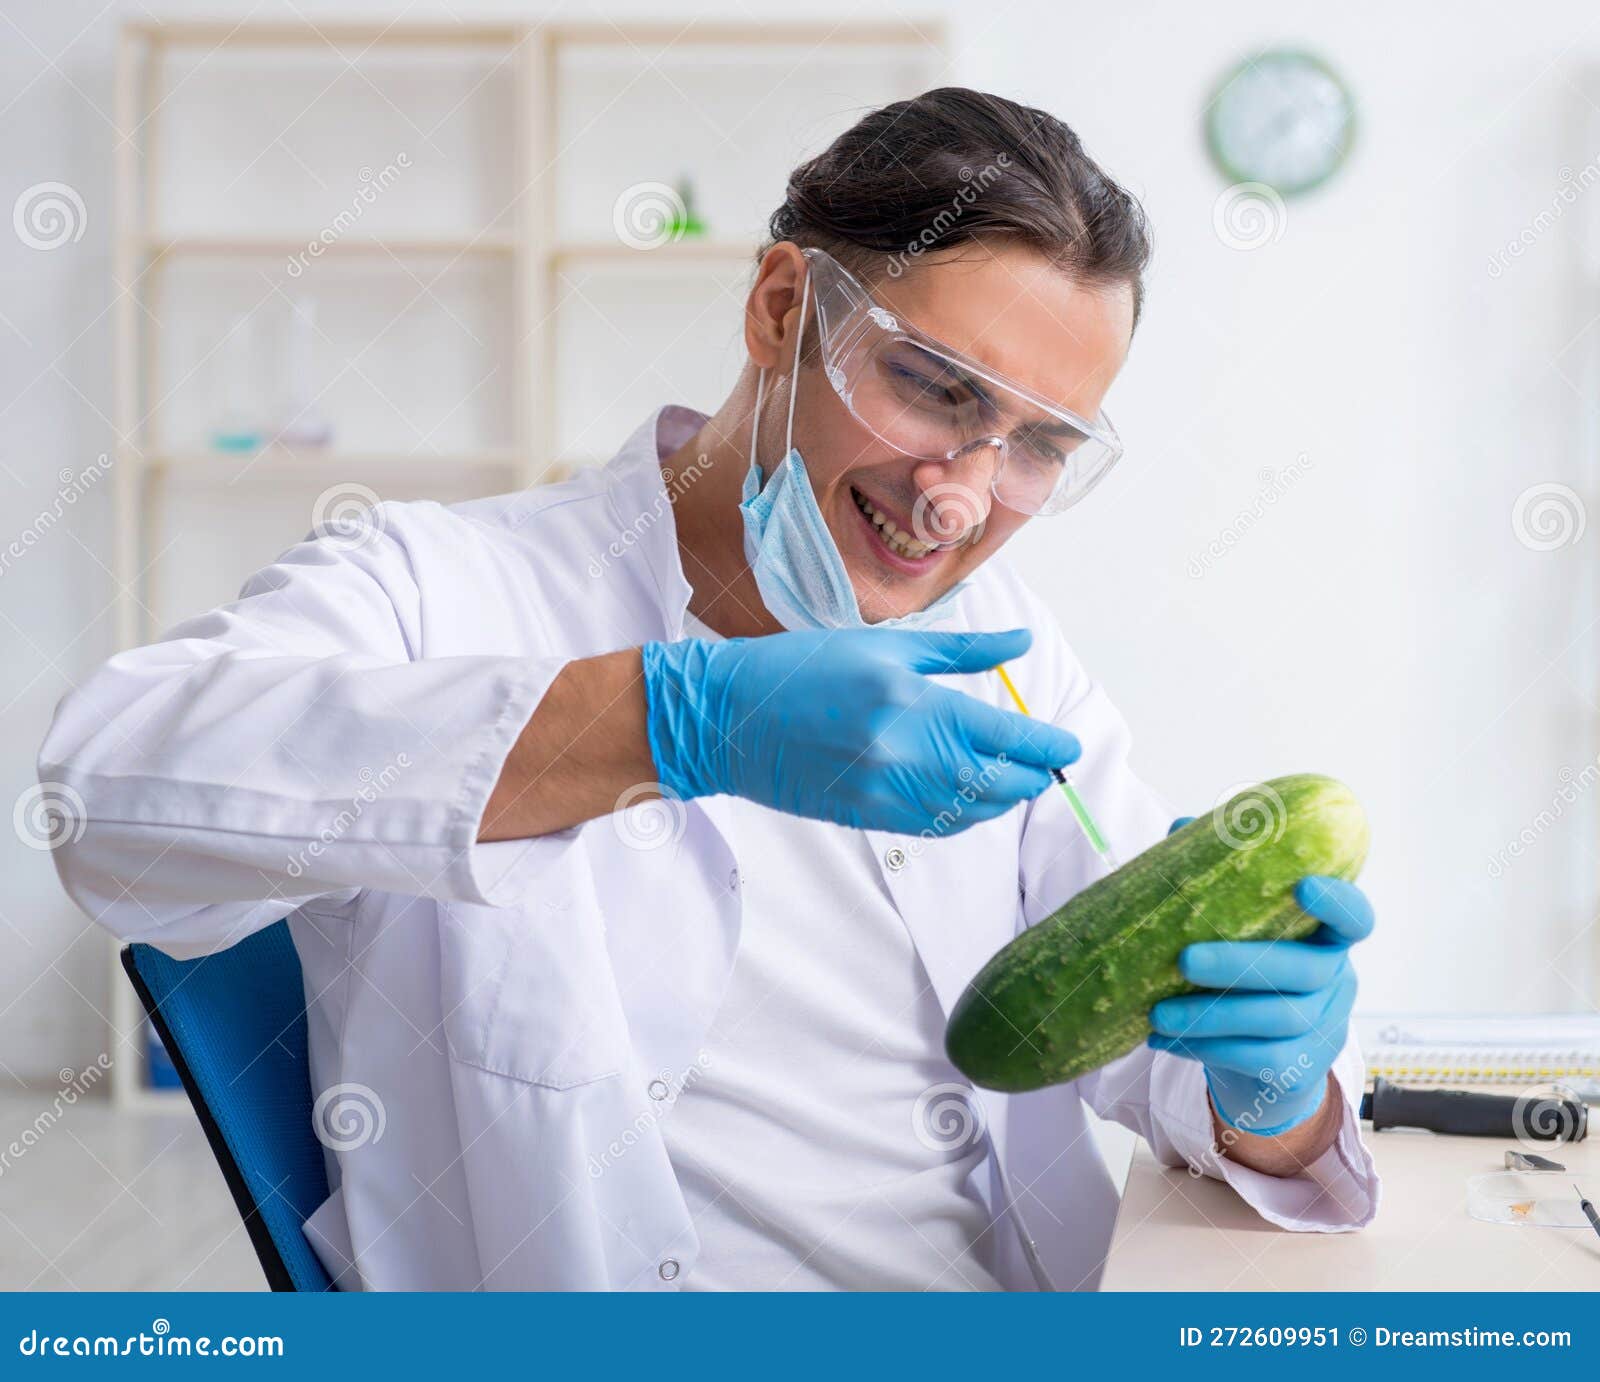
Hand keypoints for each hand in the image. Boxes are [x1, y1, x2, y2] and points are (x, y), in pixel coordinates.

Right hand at [639, 627, 1078, 834]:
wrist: (729, 718)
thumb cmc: (804, 668)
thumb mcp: (886, 646)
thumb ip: (961, 651)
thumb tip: (1021, 645)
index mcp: (916, 701)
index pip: (1009, 736)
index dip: (1050, 746)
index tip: (1069, 746)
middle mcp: (908, 754)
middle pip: (1002, 782)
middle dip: (1033, 774)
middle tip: (1045, 761)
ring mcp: (888, 792)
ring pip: (975, 811)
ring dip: (1002, 797)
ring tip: (1010, 777)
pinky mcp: (870, 818)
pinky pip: (939, 827)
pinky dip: (966, 814)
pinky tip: (968, 795)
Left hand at [1146, 816, 1374, 1135]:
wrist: (1260, 1062)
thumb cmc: (1246, 975)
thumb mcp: (1238, 928)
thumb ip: (1219, 880)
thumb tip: (1181, 827)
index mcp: (1325, 937)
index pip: (1356, 918)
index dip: (1338, 903)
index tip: (1304, 886)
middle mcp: (1335, 980)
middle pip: (1304, 970)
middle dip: (1240, 964)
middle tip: (1184, 959)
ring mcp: (1323, 1028)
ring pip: (1276, 1020)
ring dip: (1209, 1015)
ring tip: (1156, 1012)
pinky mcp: (1298, 1069)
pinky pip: (1254, 1058)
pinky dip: (1204, 1048)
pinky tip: (1162, 1039)